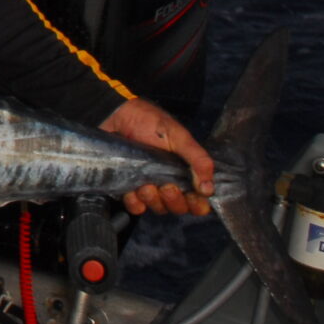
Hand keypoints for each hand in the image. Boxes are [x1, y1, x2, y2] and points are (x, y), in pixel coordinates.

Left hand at [99, 99, 213, 215]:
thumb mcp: (178, 137)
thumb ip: (198, 160)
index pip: (198, 200)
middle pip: (178, 208)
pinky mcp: (128, 187)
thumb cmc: (148, 122)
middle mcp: (169, 182)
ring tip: (145, 183)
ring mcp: (148, 186)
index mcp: (184, 172)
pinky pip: (135, 207)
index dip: (197, 204)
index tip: (192, 196)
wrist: (115, 115)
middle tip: (166, 186)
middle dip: (174, 200)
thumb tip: (209, 188)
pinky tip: (132, 189)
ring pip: (158, 208)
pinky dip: (134, 202)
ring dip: (153, 199)